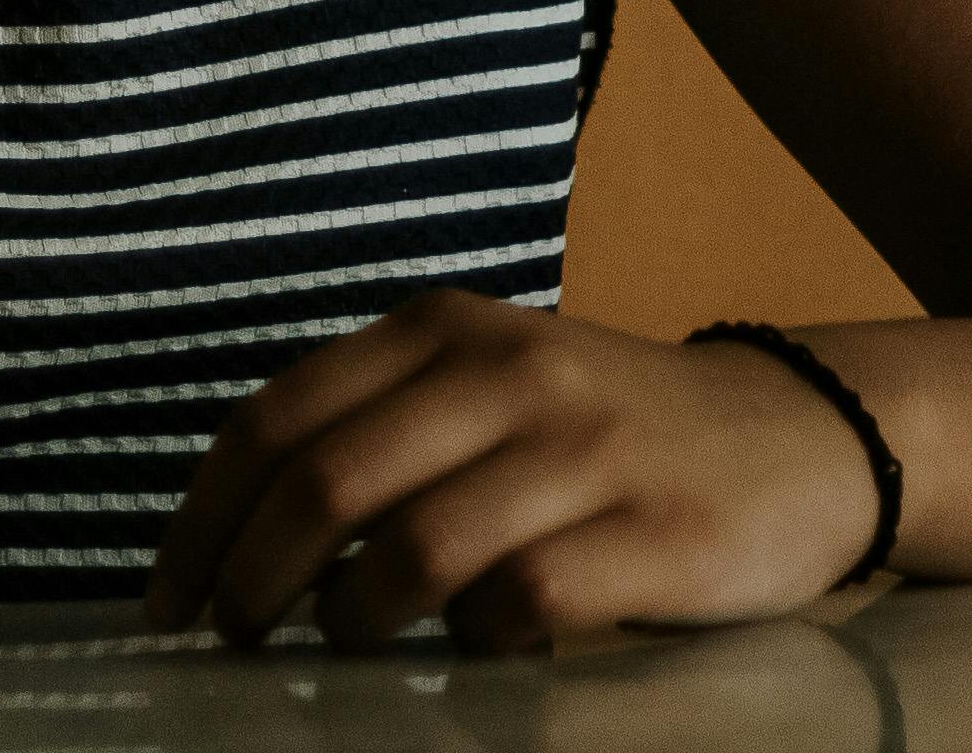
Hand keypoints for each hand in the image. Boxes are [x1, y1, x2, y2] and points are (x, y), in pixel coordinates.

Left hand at [139, 292, 881, 656]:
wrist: (801, 435)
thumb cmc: (610, 433)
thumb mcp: (492, 385)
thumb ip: (383, 430)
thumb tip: (239, 543)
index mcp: (448, 328)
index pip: (278, 417)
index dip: (203, 519)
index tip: (170, 597)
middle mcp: (510, 372)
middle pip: (326, 484)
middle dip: (253, 580)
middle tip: (236, 638)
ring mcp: (584, 453)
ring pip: (410, 552)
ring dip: (352, 621)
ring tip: (353, 643)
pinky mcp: (651, 536)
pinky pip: (517, 607)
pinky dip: (474, 644)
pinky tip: (482, 643)